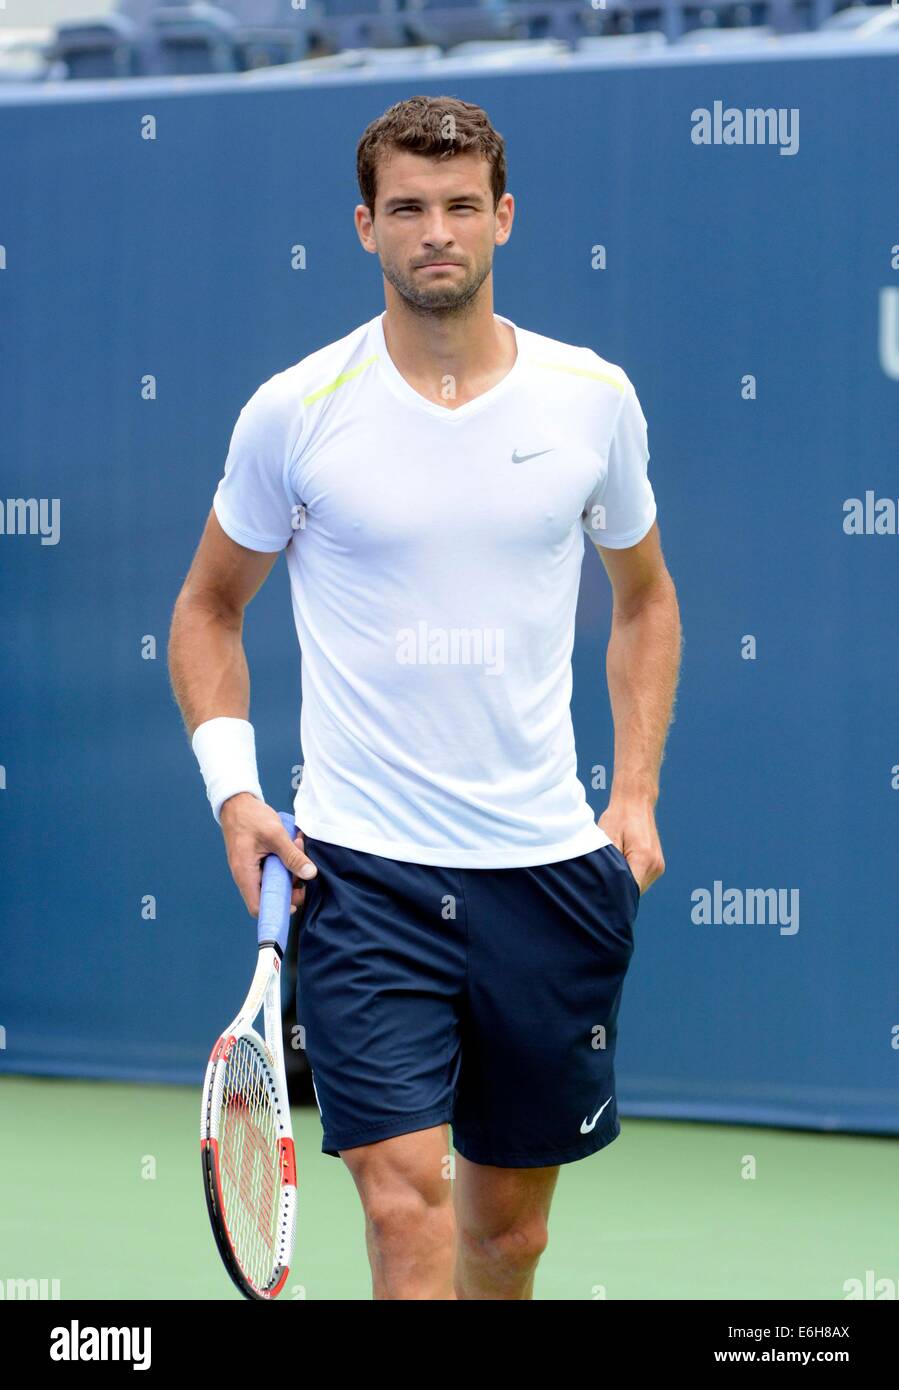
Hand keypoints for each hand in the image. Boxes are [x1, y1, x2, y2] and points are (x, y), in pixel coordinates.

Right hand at [219, 792, 316, 916]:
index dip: (276, 910)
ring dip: (289, 869)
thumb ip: (292, 856)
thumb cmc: (249, 817)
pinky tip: (293, 845)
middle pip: (270, 895)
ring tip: (297, 847)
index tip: (295, 903)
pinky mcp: (257, 861)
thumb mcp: (275, 835)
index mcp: (245, 873)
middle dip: (290, 885)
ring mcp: (251, 868)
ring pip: (274, 880)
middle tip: (303, 870)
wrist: (237, 802)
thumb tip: (309, 874)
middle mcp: (246, 875)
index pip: (258, 907)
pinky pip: (273, 869)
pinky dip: (285, 860)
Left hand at [597, 799, 664, 896]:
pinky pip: (641, 880)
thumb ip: (608, 864)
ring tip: (611, 869)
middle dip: (617, 890)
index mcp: (644, 859)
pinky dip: (630, 878)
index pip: (629, 891)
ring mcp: (658, 866)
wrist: (635, 801)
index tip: (599, 895)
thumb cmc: (618, 818)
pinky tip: (619, 866)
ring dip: (624, 883)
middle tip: (600, 883)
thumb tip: (603, 887)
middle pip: (634, 892)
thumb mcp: (607, 839)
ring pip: (638, 887)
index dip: (614, 895)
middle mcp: (655, 865)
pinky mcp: (657, 865)